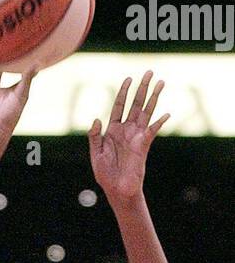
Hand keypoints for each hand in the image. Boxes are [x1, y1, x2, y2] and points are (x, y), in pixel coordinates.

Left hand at [89, 73, 169, 202]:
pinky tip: (167, 114)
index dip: (123, 93)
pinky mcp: (143, 145)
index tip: (128, 79)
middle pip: (136, 104)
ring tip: (161, 83)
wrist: (117, 190)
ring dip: (153, 98)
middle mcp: (126, 130)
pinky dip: (159, 123)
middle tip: (149, 72)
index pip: (119, 106)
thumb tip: (96, 119)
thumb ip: (94, 136)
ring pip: (146, 112)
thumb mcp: (96, 154)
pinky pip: (152, 131)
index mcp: (113, 131)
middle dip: (142, 88)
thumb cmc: (106, 175)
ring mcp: (136, 137)